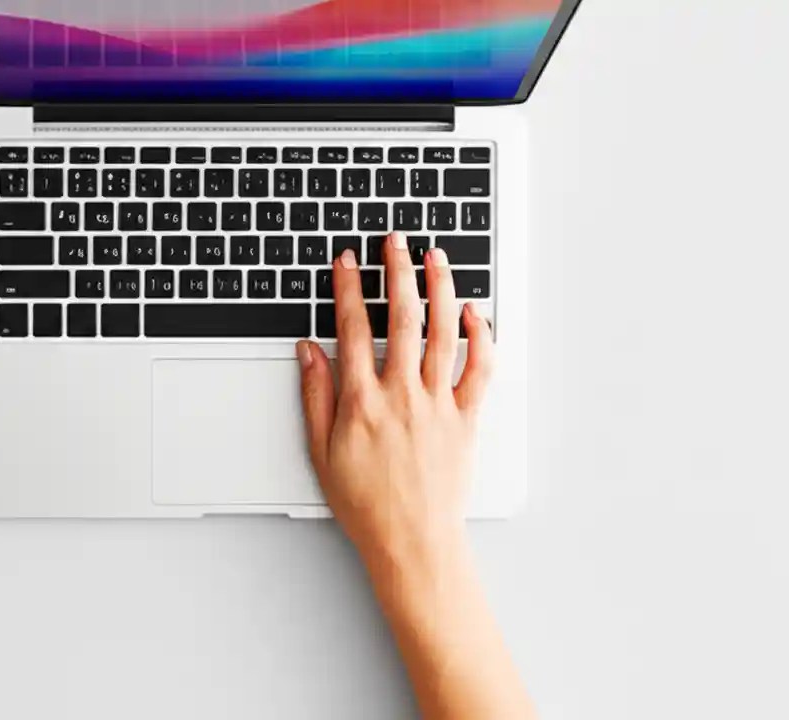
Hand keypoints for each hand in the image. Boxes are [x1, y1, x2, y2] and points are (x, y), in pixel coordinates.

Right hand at [295, 232, 493, 563]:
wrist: (412, 542)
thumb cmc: (366, 504)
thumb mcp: (321, 452)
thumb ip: (315, 395)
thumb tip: (308, 351)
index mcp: (361, 402)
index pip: (352, 328)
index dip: (349, 288)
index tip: (347, 261)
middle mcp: (401, 395)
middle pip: (402, 318)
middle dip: (398, 271)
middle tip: (395, 240)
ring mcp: (438, 404)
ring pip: (444, 332)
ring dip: (440, 288)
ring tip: (435, 257)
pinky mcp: (466, 419)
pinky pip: (480, 368)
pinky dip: (480, 336)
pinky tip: (473, 312)